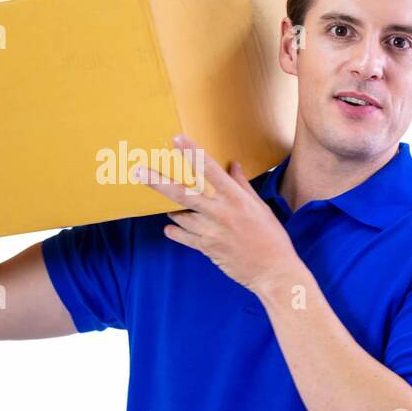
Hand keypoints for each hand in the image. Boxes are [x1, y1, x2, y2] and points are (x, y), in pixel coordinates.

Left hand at [131, 133, 301, 293]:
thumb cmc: (271, 237)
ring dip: (174, 211)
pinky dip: (174, 231)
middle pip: (182, 194)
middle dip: (159, 182)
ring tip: (172, 209)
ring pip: (180, 216)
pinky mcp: (206, 248)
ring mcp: (211, 232)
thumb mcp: (259, 207)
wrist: (272, 271)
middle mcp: (220, 213)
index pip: (210, 169)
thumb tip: (233, 165)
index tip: (177, 139)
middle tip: (138, 172)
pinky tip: (171, 227)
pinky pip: (182, 236)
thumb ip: (242, 185)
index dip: (192, 152)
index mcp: (236, 198)